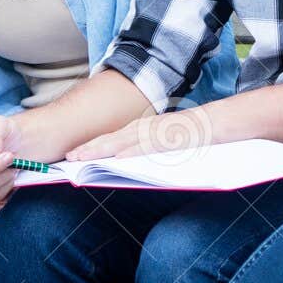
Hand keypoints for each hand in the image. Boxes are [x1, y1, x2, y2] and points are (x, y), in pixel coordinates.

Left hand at [67, 108, 216, 160]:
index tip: (73, 155)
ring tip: (83, 158)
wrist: (214, 122)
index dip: (91, 146)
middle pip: (111, 139)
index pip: (111, 138)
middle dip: (88, 148)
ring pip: (123, 142)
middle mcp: (144, 128)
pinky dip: (132, 151)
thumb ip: (142, 147)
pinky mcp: (168, 139)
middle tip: (69, 158)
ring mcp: (155, 133)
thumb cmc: (187, 134)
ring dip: (102, 150)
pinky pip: (147, 146)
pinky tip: (117, 158)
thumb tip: (123, 160)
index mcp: (140, 129)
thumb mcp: (160, 140)